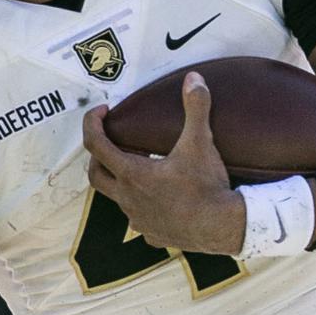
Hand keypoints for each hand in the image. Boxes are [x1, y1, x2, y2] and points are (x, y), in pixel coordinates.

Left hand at [82, 73, 246, 254]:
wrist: (223, 228)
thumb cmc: (206, 188)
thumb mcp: (201, 143)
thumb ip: (195, 108)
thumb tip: (194, 80)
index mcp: (132, 174)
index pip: (95, 144)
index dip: (92, 123)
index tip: (102, 113)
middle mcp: (128, 198)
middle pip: (95, 174)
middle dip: (98, 156)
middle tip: (113, 143)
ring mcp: (138, 219)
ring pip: (116, 198)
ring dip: (121, 181)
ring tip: (141, 169)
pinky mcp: (152, 234)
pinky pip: (139, 219)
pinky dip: (143, 205)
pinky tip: (160, 200)